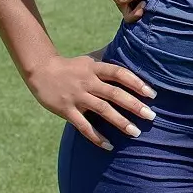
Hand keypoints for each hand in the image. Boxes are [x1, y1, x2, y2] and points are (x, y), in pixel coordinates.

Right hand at [25, 53, 157, 150]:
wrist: (40, 71)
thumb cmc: (72, 66)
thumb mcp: (90, 59)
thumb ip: (109, 58)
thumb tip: (130, 47)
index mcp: (95, 69)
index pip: (119, 73)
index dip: (136, 82)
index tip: (152, 94)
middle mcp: (88, 82)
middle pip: (114, 93)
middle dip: (134, 105)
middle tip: (151, 116)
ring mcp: (77, 97)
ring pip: (102, 110)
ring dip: (120, 122)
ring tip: (135, 132)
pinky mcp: (66, 110)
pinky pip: (83, 126)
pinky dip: (96, 137)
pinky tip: (109, 146)